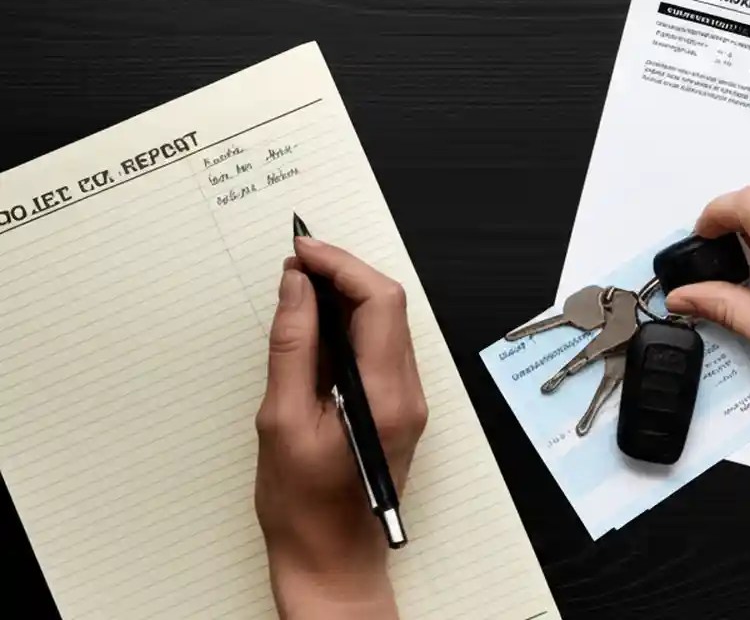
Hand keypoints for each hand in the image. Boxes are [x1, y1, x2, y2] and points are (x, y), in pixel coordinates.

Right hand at [254, 237, 427, 618]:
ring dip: (346, 297)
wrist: (331, 558)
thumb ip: (293, 346)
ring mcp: (408, 401)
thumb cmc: (303, 506)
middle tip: (295, 265)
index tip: (302, 250)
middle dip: (343, 274)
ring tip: (299, 287)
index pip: (380, 303)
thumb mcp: (282, 419)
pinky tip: (316, 324)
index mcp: (386, 397)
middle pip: (389, 306)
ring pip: (386, 324)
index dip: (341, 266)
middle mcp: (409, 394)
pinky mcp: (398, 407)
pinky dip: (350, 325)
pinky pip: (380, 348)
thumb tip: (297, 288)